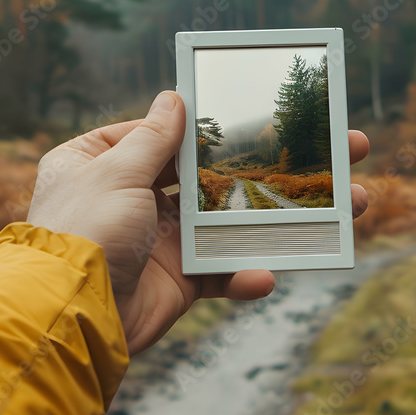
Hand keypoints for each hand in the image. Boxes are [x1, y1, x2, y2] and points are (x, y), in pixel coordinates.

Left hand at [26, 91, 369, 353]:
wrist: (70, 316)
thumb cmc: (84, 232)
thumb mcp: (115, 171)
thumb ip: (154, 139)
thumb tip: (175, 99)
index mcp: (102, 163)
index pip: (160, 134)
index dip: (207, 124)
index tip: (253, 113)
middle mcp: (132, 197)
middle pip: (211, 174)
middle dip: (267, 164)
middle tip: (331, 149)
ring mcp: (158, 239)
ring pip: (229, 220)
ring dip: (279, 216)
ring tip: (344, 205)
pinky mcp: (176, 279)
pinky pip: (219, 271)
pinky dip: (244, 275)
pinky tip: (268, 273)